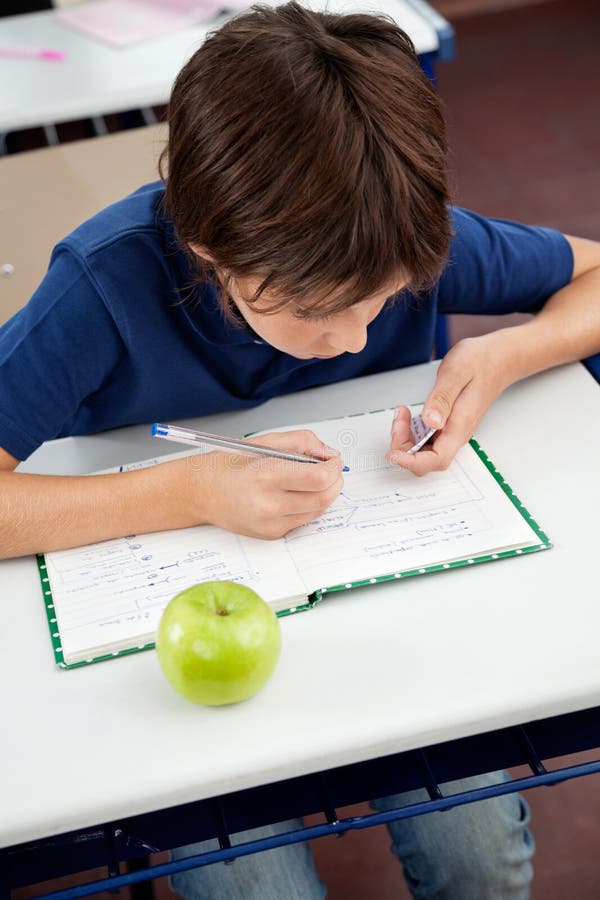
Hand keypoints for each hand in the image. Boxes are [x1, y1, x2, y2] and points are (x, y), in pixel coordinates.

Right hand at [185, 430, 344, 538]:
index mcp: (265, 476)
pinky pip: (304, 520)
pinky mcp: (272, 534)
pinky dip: (308, 506)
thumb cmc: (230, 465)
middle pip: (323, 498)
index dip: (334, 467)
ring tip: (312, 479)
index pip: (317, 478)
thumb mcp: (264, 442)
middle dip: (335, 481)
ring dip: (324, 494)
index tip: (334, 460)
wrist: (202, 493)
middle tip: (330, 469)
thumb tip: (329, 453)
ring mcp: (270, 523)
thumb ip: (301, 442)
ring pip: (317, 511)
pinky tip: (294, 494)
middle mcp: (267, 504)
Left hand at [387, 333, 513, 474]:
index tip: (394, 453)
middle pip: (426, 460)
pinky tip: (408, 415)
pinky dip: (411, 431)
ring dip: (406, 439)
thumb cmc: (479, 363)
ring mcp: (452, 431)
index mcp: (459, 426)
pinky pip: (426, 439)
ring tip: (401, 413)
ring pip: (424, 451)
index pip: (436, 460)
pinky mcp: (447, 426)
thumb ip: (442, 399)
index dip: (412, 462)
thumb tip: (431, 422)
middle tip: (398, 420)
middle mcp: (456, 434)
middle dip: (404, 447)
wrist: (497, 358)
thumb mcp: (456, 373)